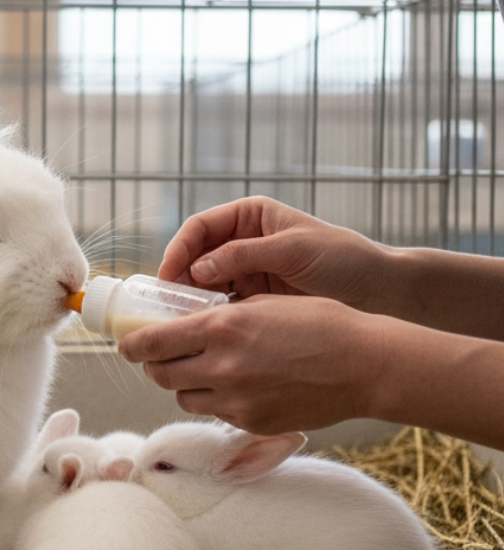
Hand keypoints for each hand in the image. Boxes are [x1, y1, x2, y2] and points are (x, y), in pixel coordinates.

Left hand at [117, 295, 386, 434]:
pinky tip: (235, 386)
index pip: (152, 342)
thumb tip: (186, 323)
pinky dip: (216, 400)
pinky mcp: (253, 423)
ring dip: (184, 385)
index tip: (126, 343)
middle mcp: (222, 367)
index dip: (131, 345)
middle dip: (154, 365)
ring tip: (201, 370)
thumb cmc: (321, 324)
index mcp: (220, 329)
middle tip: (159, 356)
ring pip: (184, 397)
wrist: (366, 365)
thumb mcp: (263, 304)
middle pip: (160, 375)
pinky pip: (217, 413)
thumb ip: (220, 316)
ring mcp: (237, 400)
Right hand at [159, 196, 386, 310]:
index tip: (168, 275)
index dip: (179, 249)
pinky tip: (205, 331)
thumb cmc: (345, 260)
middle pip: (195, 257)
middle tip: (168, 304)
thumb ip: (244, 255)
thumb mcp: (294, 250)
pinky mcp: (254, 301)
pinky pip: (221, 307)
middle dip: (180, 279)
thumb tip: (199, 268)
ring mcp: (246, 273)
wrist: (381, 293)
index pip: (200, 228)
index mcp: (250, 217)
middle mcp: (242, 242)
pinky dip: (209, 317)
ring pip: (203, 284)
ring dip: (191, 301)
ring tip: (182, 321)